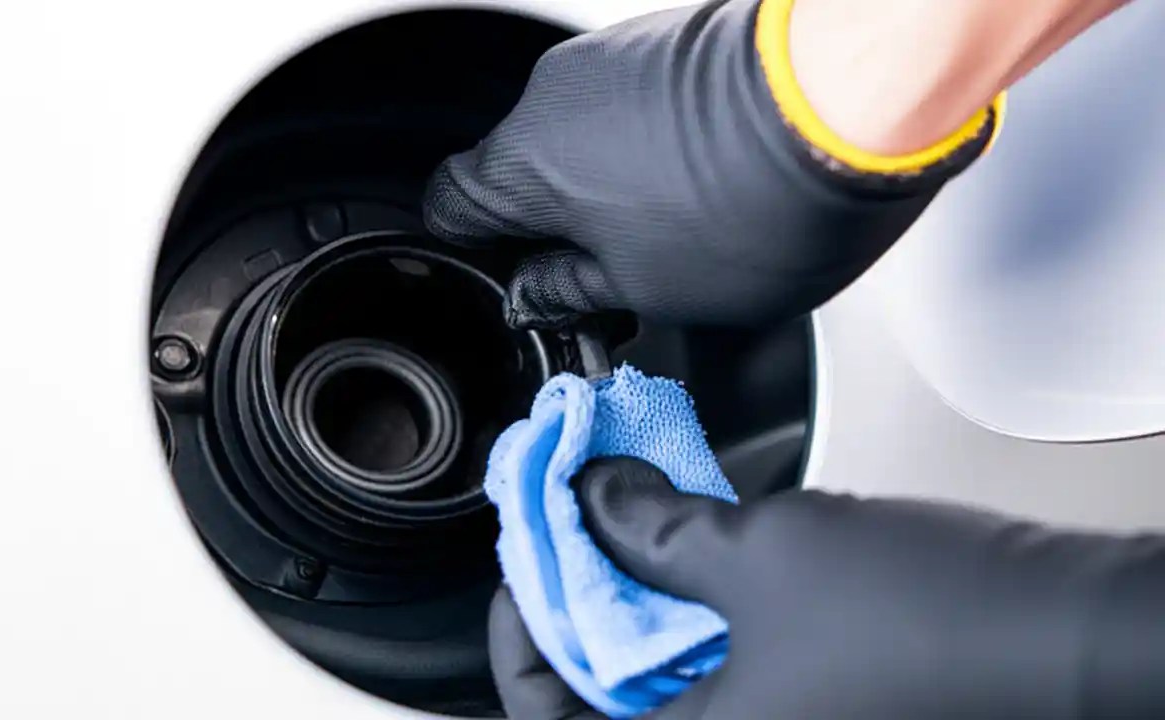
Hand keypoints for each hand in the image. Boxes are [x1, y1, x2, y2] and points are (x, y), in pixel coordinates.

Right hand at [424, 0, 995, 328]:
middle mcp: (553, 95)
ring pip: (588, 141)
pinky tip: (719, 185)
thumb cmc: (748, 202)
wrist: (853, 103)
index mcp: (522, 164)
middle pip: (528, 174)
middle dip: (567, 228)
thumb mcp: (647, 289)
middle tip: (622, 279)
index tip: (523, 282)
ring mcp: (614, 58)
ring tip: (693, 232)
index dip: (482, 255)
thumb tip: (539, 294)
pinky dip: (663, 151)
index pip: (450, 208)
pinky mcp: (671, 41)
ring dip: (621, 190)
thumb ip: (572, 290)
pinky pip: (640, 108)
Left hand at [488, 457, 1164, 718]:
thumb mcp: (755, 552)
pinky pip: (721, 662)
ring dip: (638, 591)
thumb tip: (591, 496)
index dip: (521, 628)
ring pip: (662, 672)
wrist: (1066, 637)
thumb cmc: (926, 624)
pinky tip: (698, 540)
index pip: (547, 711)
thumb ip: (650, 525)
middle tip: (574, 521)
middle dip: (581, 596)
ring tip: (630, 514)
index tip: (525, 557)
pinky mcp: (814, 704)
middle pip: (602, 689)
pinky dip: (695, 603)